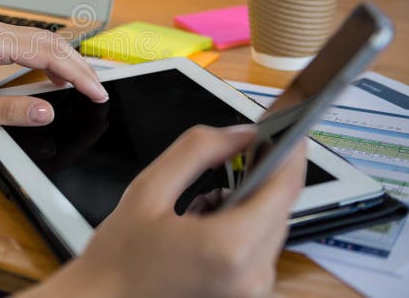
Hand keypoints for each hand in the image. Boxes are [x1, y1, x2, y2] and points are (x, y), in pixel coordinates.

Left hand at [0, 19, 107, 127]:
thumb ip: (9, 110)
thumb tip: (47, 112)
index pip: (48, 53)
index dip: (77, 74)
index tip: (97, 93)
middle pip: (50, 42)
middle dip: (79, 66)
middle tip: (100, 90)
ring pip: (40, 41)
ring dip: (65, 61)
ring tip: (85, 85)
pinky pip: (25, 45)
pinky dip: (47, 59)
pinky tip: (55, 77)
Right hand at [21, 125, 305, 297]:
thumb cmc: (118, 260)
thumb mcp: (148, 189)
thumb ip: (197, 150)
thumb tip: (239, 133)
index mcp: (230, 247)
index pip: (284, 187)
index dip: (291, 151)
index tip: (288, 128)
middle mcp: (251, 276)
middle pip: (280, 208)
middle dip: (262, 176)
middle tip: (235, 153)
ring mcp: (251, 291)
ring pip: (269, 227)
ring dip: (248, 203)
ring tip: (200, 202)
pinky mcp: (244, 296)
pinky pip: (257, 249)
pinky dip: (240, 227)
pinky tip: (203, 222)